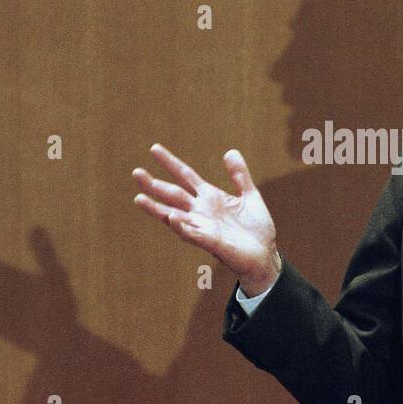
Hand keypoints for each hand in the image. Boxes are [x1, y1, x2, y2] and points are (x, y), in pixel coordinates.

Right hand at [133, 144, 280, 295]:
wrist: (265, 255)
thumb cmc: (256, 228)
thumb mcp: (250, 196)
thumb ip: (240, 176)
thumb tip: (230, 152)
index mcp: (210, 197)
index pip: (185, 175)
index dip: (170, 162)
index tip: (154, 148)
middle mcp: (201, 211)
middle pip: (173, 194)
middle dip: (154, 184)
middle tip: (136, 172)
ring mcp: (203, 226)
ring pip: (174, 215)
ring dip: (156, 208)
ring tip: (139, 198)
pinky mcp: (210, 242)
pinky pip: (192, 233)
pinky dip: (181, 226)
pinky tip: (171, 217)